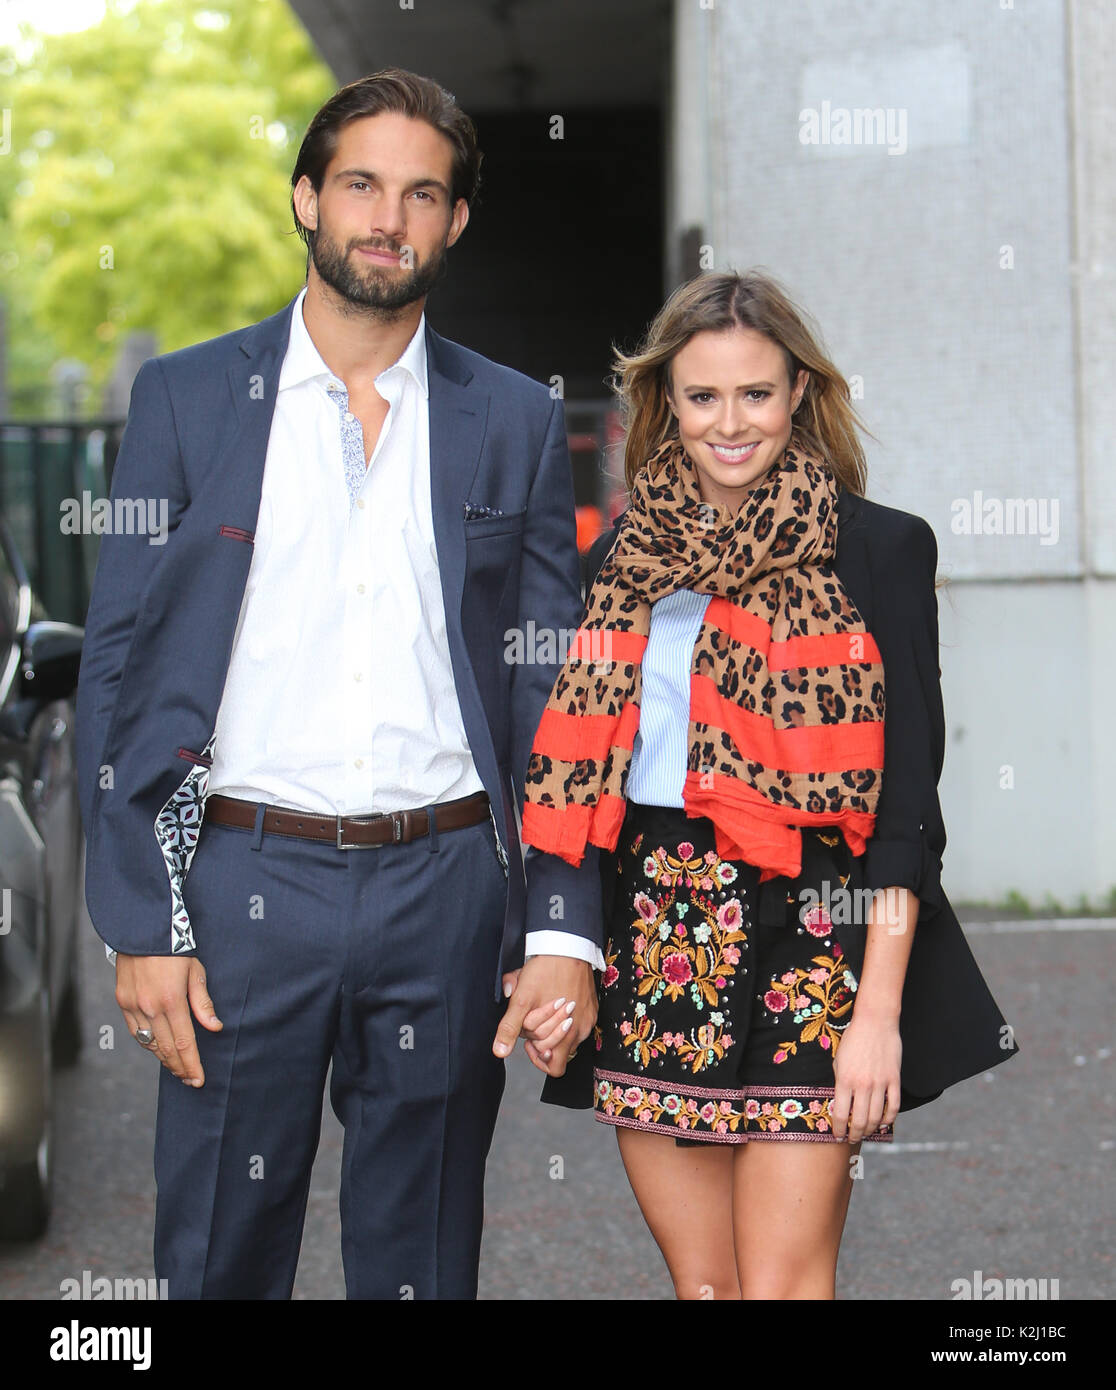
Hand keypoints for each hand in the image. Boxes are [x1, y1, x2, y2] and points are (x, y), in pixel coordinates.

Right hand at [115, 954, 222, 1086]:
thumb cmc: (175, 950)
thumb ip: (203, 1003)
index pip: (184, 1042)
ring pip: (148, 1043)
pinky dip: (147, 1044)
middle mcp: (149, 1007)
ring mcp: (133, 1006)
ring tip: (177, 1068)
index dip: (191, 1063)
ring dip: (163, 1058)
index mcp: (171, 1000)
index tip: (198, 1079)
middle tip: (190, 1079)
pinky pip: (135, 1031)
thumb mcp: (196, 972)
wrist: (143, 930)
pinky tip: (157, 1049)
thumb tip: (214, 1028)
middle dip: (179, 1067)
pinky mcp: (122, 1001)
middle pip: (165, 1048)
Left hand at [492, 955, 595, 1076]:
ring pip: (569, 1040)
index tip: (528, 1041)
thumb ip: (510, 1028)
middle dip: (544, 1042)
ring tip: (545, 1014)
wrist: (567, 946)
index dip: (536, 1054)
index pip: (552, 1064)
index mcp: (564, 1033)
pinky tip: (557, 1006)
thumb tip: (499, 1052)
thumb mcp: (521, 1000)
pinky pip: (579, 1026)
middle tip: (534, 1025)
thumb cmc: (544, 971)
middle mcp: (580, 1031)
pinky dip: (566, 1021)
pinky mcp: (592, 1010)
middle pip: (561, 1054)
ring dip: (554, 1032)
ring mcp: (588, 1020)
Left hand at [830, 1012, 900, 1142]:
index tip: (837, 1136)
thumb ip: (839, 1081)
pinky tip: (882, 1122)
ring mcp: (880, 1083)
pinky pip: (893, 1106)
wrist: (875, 1021)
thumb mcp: (838, 1059)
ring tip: (865, 1132)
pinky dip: (888, 1119)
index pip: (840, 1114)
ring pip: (876, 1117)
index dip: (838, 1129)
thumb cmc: (853, 1039)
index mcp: (845, 1079)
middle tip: (851, 1139)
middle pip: (859, 1120)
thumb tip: (839, 1103)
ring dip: (869, 1129)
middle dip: (854, 1134)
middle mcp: (863, 1085)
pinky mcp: (894, 1080)